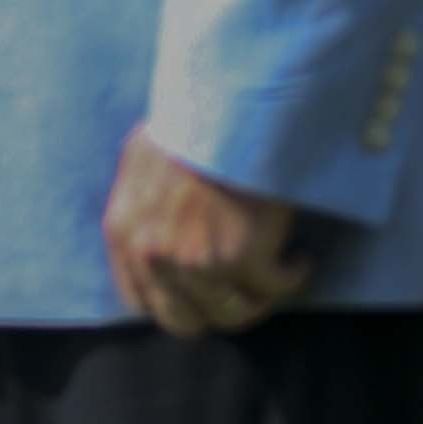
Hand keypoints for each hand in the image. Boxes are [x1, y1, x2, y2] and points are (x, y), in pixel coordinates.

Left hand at [102, 123, 310, 336]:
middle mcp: (154, 257)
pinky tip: (299, 259)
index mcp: (123, 234)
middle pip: (184, 320)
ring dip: (258, 298)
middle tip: (239, 292)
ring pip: (232, 313)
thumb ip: (140, 210)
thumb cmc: (190, 121)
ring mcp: (199, 263)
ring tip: (276, 274)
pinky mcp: (245, 259)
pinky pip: (276, 288)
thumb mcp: (140, 163)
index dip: (175, 302)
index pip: (141, 302)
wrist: (228, 103)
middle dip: (213, 309)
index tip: (200, 292)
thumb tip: (153, 230)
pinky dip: (292, 276)